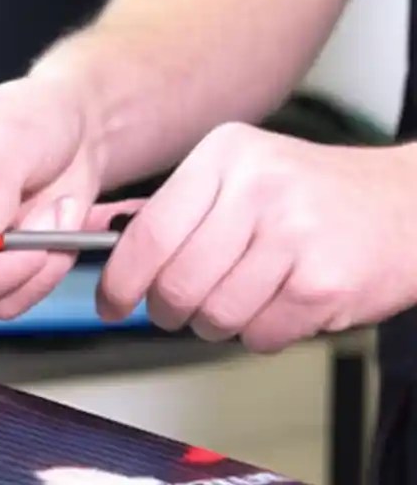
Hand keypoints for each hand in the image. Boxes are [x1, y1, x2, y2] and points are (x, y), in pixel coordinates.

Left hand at [96, 121, 416, 351]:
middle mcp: (257, 189)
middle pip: (176, 282)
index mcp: (224, 157)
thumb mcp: (240, 173)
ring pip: (214, 314)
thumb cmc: (315, 195)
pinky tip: (281, 302)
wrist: (409, 204)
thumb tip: (106, 238)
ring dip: (217, 323)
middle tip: (178, 308)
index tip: (112, 300)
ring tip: (241, 298)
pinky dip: (260, 332)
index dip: (120, 279)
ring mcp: (293, 235)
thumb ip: (175, 207)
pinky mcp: (323, 282)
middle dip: (168, 310)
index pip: (149, 232)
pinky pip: (259, 334)